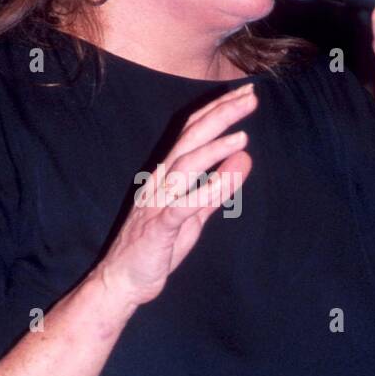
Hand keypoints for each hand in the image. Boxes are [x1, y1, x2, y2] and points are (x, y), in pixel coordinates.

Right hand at [98, 83, 257, 307]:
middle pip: (190, 139)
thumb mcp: (196, 213)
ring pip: (185, 166)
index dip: (218, 111)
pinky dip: (206, 191)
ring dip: (214, 149)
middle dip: (220, 116)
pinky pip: (183, 206)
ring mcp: (158, 203)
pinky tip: (228, 178)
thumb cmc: (158, 246)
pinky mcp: (159, 228)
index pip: (193, 133)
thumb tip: (245, 157)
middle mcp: (161, 182)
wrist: (124, 281)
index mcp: (168, 175)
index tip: (244, 94)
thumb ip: (219, 187)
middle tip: (249, 97)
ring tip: (242, 136)